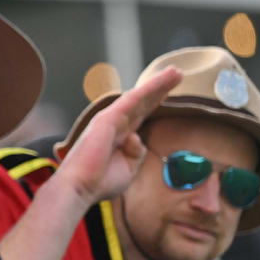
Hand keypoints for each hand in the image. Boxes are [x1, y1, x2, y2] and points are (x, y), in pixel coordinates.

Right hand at [53, 67, 182, 204]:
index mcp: (119, 137)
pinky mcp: (108, 119)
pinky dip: (147, 89)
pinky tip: (161, 80)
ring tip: (176, 71)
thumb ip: (136, 153)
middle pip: (142, 102)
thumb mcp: (128, 169)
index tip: (172, 93)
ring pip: (139, 97)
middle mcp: (114, 124)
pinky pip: (132, 100)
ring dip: (157, 84)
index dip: (156, 103)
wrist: (81, 188)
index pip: (141, 115)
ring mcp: (110, 120)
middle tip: (178, 73)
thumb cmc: (100, 182)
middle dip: (160, 88)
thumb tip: (138, 137)